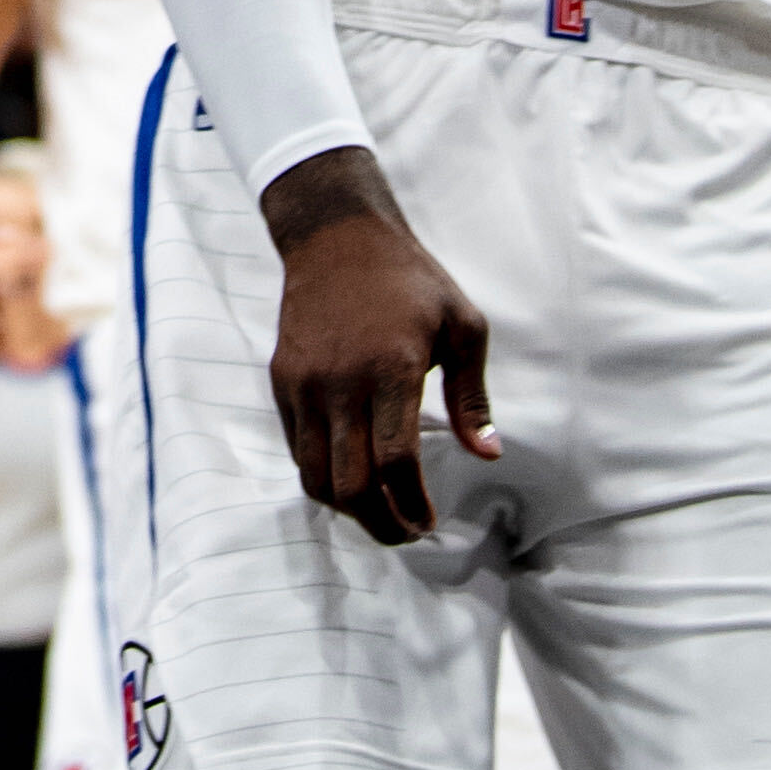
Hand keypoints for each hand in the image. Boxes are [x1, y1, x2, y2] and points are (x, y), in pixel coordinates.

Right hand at [261, 153, 497, 545]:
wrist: (337, 236)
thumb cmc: (411, 280)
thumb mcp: (462, 325)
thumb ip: (471, 396)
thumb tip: (488, 454)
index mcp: (392, 367)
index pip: (395, 461)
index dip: (413, 505)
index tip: (429, 522)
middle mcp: (342, 380)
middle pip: (352, 483)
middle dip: (381, 524)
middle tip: (406, 533)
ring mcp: (305, 383)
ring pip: (315, 476)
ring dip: (348, 509)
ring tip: (378, 512)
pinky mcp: (283, 380)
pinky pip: (297, 449)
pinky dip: (321, 476)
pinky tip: (350, 477)